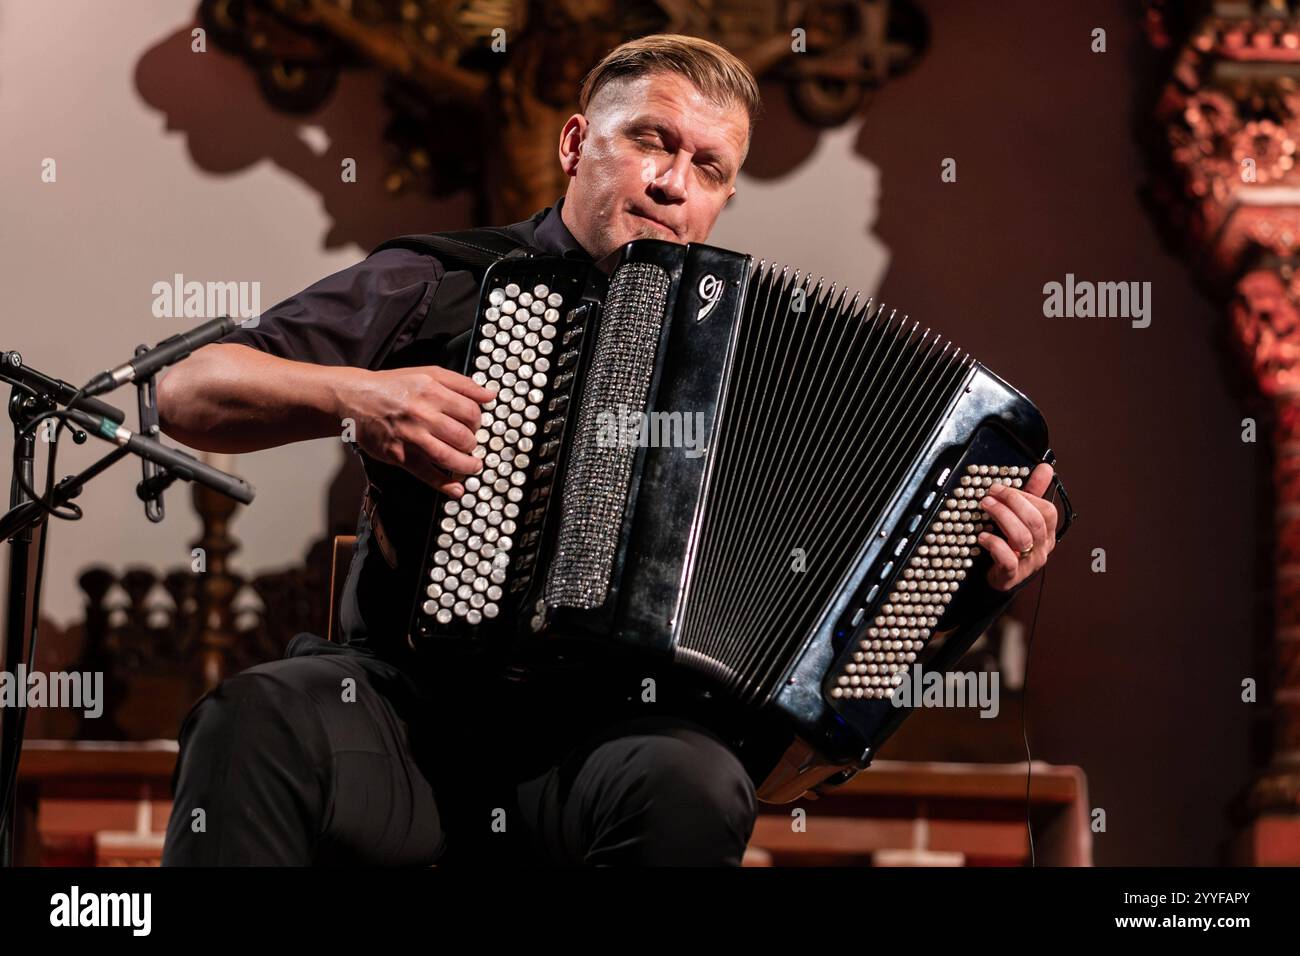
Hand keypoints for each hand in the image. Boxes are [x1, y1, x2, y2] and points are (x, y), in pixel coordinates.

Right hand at [336, 365, 494, 496]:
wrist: (356, 398)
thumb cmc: (394, 386)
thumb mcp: (429, 374)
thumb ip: (462, 384)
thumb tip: (490, 395)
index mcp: (433, 391)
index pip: (471, 411)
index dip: (478, 421)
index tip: (474, 425)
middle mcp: (422, 413)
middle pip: (463, 436)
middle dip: (473, 443)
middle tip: (470, 444)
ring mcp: (410, 436)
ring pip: (448, 456)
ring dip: (467, 465)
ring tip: (473, 466)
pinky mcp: (398, 455)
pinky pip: (425, 473)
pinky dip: (443, 484)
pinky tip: (456, 489)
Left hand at [976, 462, 1058, 590]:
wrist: (999, 577)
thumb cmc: (1011, 545)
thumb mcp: (1022, 517)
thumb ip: (1032, 493)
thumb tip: (1045, 468)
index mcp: (1046, 532)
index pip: (1047, 511)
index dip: (1026, 496)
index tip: (1003, 487)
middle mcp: (1041, 547)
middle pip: (1036, 522)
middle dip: (1012, 503)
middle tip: (991, 494)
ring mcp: (1028, 562)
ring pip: (1023, 538)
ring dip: (1002, 518)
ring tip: (986, 507)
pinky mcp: (1012, 575)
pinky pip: (1008, 559)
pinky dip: (995, 544)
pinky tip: (983, 536)